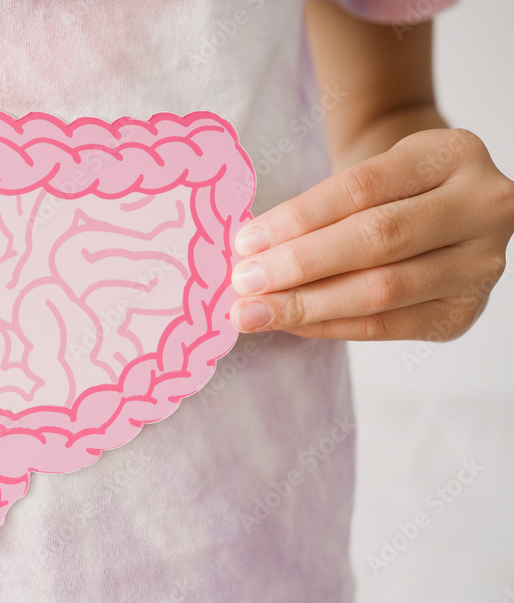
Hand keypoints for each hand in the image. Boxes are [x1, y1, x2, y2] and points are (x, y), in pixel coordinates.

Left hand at [228, 128, 513, 340]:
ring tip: (254, 312)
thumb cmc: (390, 189)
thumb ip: (321, 208)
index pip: (361, 188)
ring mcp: (481, 263)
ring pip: (383, 290)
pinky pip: (386, 326)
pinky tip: (290, 323)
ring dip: (308, 305)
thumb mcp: (369, 173)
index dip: (298, 218)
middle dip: (300, 265)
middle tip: (243, 283)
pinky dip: (330, 326)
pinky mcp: (463, 312)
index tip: (245, 242)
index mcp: (450, 154)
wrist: (439, 208)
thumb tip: (251, 253)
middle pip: (378, 240)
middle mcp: (480, 206)